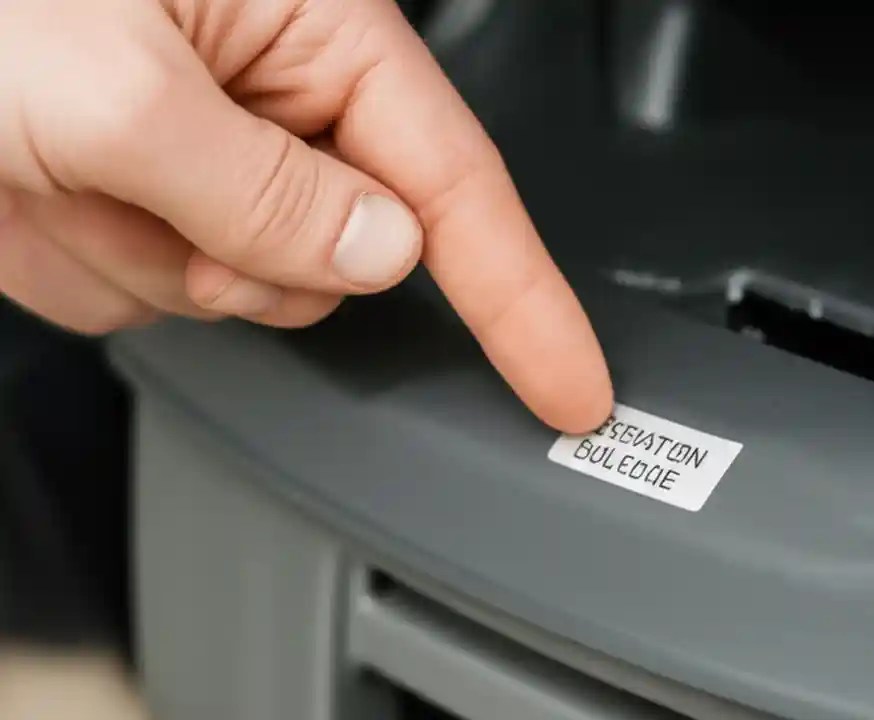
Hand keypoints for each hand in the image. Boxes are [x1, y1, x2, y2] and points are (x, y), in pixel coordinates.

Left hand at [0, 0, 611, 431]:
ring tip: (66, 173)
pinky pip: (157, 295)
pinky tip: (37, 193)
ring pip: (249, 288)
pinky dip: (90, 267)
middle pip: (350, 253)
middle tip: (153, 202)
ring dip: (153, 262)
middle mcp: (269, 91)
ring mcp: (207, 156)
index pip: (459, 185)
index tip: (572, 383)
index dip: (525, 297)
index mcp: (305, 28)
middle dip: (255, 263)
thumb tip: (386, 251)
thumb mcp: (111, 92)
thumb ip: (270, 189)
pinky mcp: (144, 201)